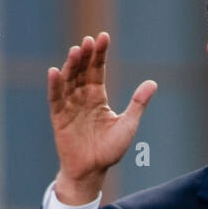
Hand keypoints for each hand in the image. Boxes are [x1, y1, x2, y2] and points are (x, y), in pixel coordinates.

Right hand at [48, 31, 156, 202]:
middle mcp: (82, 97)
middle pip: (82, 71)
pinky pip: (56, 98)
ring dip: (71, 65)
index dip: (100, 53)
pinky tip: (54, 72)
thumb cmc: (110, 150)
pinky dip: (54, 85)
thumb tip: (153, 83)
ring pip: (69, 80)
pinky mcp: (59, 117)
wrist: (93, 171)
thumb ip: (138, 104)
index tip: (103, 37)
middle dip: (85, 56)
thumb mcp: (127, 125)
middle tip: (89, 41)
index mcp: (98, 96)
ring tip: (76, 51)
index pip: (98, 69)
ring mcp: (70, 106)